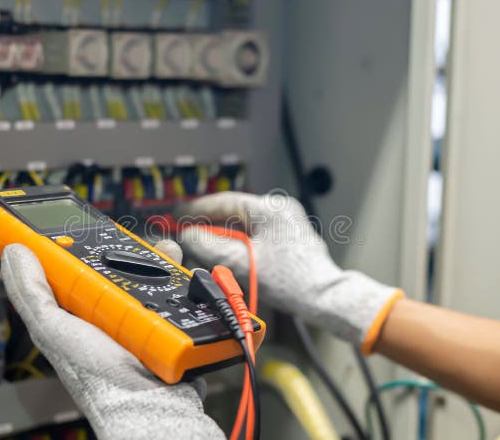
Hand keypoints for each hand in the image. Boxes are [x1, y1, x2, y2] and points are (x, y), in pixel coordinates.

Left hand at [1, 242, 224, 439]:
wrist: (151, 403)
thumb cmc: (100, 377)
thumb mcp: (53, 330)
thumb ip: (32, 292)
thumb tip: (13, 251)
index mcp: (76, 314)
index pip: (71, 266)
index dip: (72, 240)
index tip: (74, 217)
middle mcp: (107, 314)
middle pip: (115, 264)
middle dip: (125, 246)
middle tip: (129, 236)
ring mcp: (140, 318)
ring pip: (150, 273)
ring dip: (160, 258)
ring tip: (164, 251)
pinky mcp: (169, 323)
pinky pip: (175, 290)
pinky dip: (182, 278)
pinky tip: (182, 273)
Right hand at [177, 191, 403, 351]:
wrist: (323, 298)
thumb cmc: (291, 281)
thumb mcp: (240, 262)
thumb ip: (208, 246)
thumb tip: (187, 236)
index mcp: (270, 208)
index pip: (224, 201)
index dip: (196, 208)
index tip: (176, 213)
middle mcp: (279, 211)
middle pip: (233, 213)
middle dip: (208, 224)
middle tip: (184, 232)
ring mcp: (286, 225)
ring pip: (243, 226)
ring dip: (222, 236)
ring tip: (201, 246)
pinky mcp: (288, 241)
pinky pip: (255, 236)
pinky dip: (237, 244)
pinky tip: (225, 256)